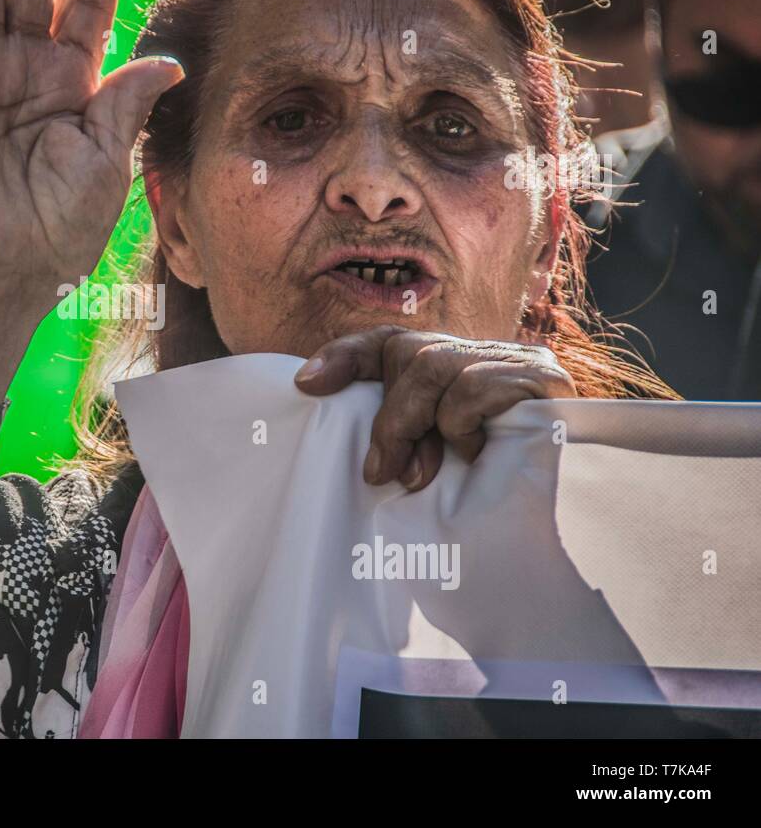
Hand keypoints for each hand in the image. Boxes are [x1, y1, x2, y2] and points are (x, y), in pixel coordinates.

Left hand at [294, 325, 575, 490]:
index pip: (390, 342)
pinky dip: (463, 426)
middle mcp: (486, 357)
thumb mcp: (427, 466)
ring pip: (435, 367)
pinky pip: (473, 388)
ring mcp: (518, 363)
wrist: (568, 533)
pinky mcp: (542, 382)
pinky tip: (479, 455)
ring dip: (418, 425)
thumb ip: (398, 438)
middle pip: (411, 353)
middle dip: (388, 418)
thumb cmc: (488, 503)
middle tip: (382, 474)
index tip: (306, 386)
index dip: (345, 357)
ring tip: (426, 474)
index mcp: (454, 371)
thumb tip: (344, 425)